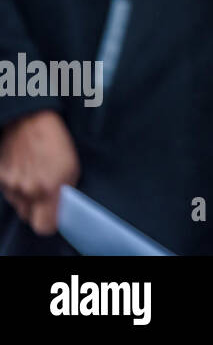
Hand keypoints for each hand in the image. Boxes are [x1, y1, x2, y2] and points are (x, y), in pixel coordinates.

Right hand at [0, 110, 79, 235]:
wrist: (28, 119)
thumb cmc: (56, 141)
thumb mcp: (72, 167)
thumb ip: (63, 193)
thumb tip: (58, 210)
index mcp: (47, 189)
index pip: (43, 227)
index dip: (49, 223)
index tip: (54, 214)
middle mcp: (26, 191)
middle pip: (29, 217)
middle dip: (38, 209)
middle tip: (45, 191)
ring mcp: (9, 184)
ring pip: (18, 204)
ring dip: (26, 196)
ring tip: (35, 175)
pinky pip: (8, 192)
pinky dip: (15, 186)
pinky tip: (23, 169)